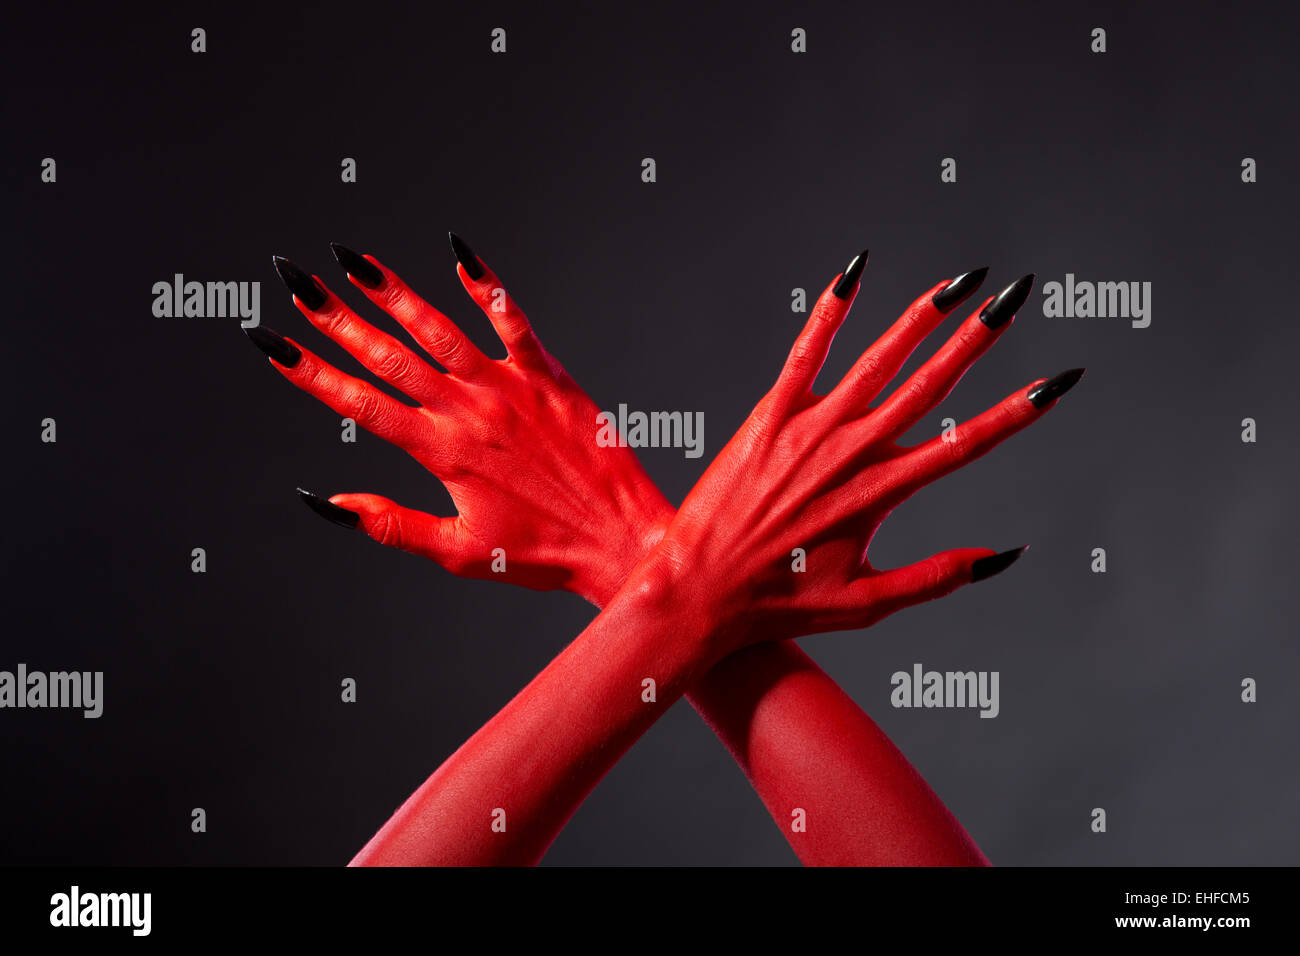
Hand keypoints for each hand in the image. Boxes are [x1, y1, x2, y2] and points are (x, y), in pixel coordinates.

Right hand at [245, 236, 670, 604]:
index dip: (311, 373)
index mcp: (442, 453)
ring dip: (394, 294)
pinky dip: (485, 286)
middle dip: (336, 319)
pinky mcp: (549, 376)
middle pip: (389, 357)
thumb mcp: (458, 551)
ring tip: (353, 262)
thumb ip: (390, 524)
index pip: (361, 405)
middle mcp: (469, 413)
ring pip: (439, 331)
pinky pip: (513, 321)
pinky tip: (459, 254)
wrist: (620, 539)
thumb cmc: (542, 554)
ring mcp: (509, 388)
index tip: (273, 342)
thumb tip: (328, 502)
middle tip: (296, 281)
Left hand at [645, 265, 1081, 656]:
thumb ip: (938, 578)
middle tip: (1015, 298)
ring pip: (877, 361)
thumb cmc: (781, 604)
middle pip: (929, 386)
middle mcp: (853, 452)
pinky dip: (830, 312)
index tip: (1055, 383)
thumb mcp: (868, 603)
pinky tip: (853, 273)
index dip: (1016, 413)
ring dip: (921, 318)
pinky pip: (804, 353)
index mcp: (883, 494)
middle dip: (977, 339)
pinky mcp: (768, 416)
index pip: (965, 444)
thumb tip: (1003, 556)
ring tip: (958, 283)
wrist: (698, 591)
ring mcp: (809, 429)